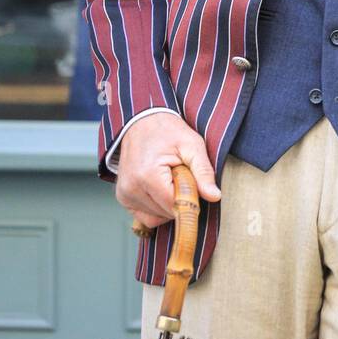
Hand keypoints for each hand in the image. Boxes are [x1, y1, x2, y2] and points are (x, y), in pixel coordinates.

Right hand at [115, 112, 220, 229]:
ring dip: (168, 203)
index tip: (194, 183)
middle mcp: (131, 188)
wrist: (141, 122)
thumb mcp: (192, 145)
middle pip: (167, 213)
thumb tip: (215, 196)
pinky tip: (161, 189)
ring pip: (157, 217)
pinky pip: (146, 216)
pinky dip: (157, 208)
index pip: (176, 205)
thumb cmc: (167, 131)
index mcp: (147, 175)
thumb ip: (203, 171)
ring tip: (169, 178)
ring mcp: (124, 194)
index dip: (191, 198)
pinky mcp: (123, 198)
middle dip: (180, 199)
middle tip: (180, 175)